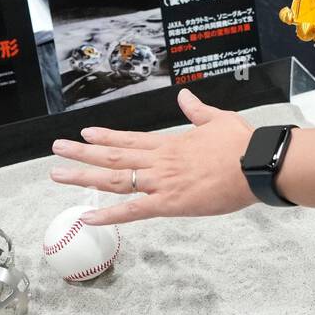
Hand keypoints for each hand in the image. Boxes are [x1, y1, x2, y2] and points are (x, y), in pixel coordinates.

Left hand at [48, 88, 255, 224]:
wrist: (257, 164)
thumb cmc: (243, 144)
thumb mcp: (218, 120)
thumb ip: (198, 111)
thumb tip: (185, 96)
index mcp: (171, 143)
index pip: (130, 139)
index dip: (106, 136)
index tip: (85, 132)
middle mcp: (159, 161)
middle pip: (113, 156)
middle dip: (82, 152)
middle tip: (57, 149)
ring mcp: (162, 182)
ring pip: (114, 179)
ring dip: (84, 177)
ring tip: (58, 175)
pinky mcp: (170, 204)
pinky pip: (133, 211)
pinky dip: (109, 215)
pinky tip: (87, 217)